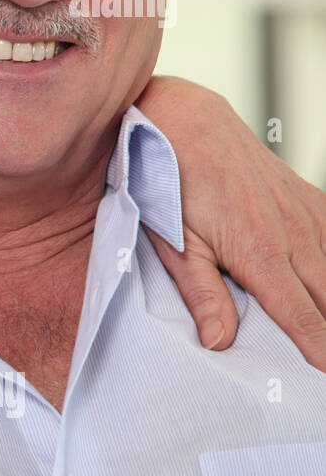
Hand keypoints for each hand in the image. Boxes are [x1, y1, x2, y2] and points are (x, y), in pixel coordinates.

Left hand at [138, 76, 325, 370]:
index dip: (319, 347)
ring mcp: (304, 211)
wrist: (181, 119)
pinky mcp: (306, 195)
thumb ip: (200, 292)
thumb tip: (219, 341)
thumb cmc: (166, 181)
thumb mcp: (171, 243)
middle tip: (323, 356)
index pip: (300, 314)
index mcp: (258, 253)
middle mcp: (292, 234)